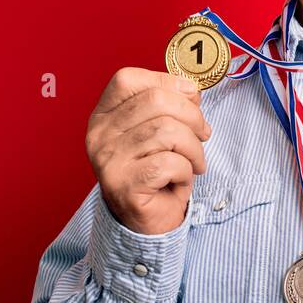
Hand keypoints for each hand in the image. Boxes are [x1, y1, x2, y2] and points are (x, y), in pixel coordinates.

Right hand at [86, 68, 211, 234]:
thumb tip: (191, 91)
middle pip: (155, 100)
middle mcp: (99, 135)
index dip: (165, 81)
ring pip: (167, 131)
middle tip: (203, 133)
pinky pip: (169, 163)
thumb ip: (169, 106)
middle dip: (191, 115)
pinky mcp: (124, 185)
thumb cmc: (156, 174)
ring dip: (193, 148)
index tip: (191, 96)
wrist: (146, 223)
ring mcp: (108, 160)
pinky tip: (181, 179)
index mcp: (104, 117)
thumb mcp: (160, 132)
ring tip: (194, 162)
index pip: (127, 79)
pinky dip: (186, 170)